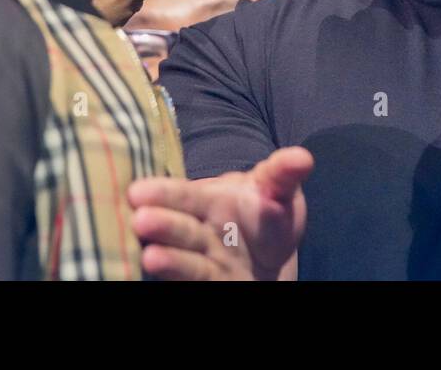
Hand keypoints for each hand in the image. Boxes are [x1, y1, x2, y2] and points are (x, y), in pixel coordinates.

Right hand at [128, 146, 312, 280]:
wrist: (268, 251)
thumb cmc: (266, 211)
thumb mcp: (277, 190)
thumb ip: (282, 174)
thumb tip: (303, 158)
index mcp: (207, 201)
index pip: (185, 196)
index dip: (164, 194)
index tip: (137, 192)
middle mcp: (197, 230)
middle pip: (179, 227)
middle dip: (162, 224)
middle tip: (140, 219)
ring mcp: (204, 260)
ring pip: (184, 259)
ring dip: (168, 259)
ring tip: (150, 257)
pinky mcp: (211, 282)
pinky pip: (196, 280)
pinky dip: (179, 276)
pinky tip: (157, 270)